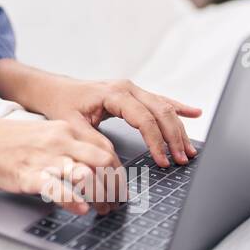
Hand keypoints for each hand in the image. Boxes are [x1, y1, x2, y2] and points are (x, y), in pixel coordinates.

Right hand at [0, 119, 128, 215]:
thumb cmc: (4, 142)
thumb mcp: (41, 135)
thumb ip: (65, 146)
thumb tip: (88, 165)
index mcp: (63, 129)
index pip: (105, 148)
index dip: (119, 172)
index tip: (120, 188)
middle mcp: (58, 141)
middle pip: (103, 161)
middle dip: (116, 185)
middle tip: (117, 203)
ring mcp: (44, 158)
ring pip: (85, 174)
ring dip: (100, 195)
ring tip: (105, 210)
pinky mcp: (28, 176)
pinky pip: (56, 188)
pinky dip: (71, 199)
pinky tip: (80, 208)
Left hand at [35, 76, 201, 168]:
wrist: (55, 90)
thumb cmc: (62, 105)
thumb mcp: (71, 125)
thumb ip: (92, 140)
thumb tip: (113, 158)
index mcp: (113, 94)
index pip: (144, 119)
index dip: (156, 141)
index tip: (163, 161)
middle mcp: (127, 88)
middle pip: (161, 112)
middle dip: (174, 137)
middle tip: (183, 159)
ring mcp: (132, 89)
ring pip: (164, 107)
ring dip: (179, 128)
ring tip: (189, 149)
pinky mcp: (134, 94)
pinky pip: (160, 100)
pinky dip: (178, 107)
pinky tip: (194, 113)